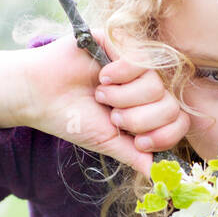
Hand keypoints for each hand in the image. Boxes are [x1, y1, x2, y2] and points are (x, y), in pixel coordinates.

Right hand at [0, 28, 190, 178]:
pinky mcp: (122, 41)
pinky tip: (101, 76)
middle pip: (170, 104)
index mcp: (146, 108)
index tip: (138, 140)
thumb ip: (136, 155)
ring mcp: (136, 62)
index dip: (163, 135)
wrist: (39, 96)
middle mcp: (145, 85)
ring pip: (156, 83)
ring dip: (123, 96)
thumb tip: (162, 175)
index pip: (178, 121)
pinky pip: (141, 58)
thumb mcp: (109, 142)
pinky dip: (120, 73)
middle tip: (112, 115)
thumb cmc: (71, 119)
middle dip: (138, 118)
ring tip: (100, 94)